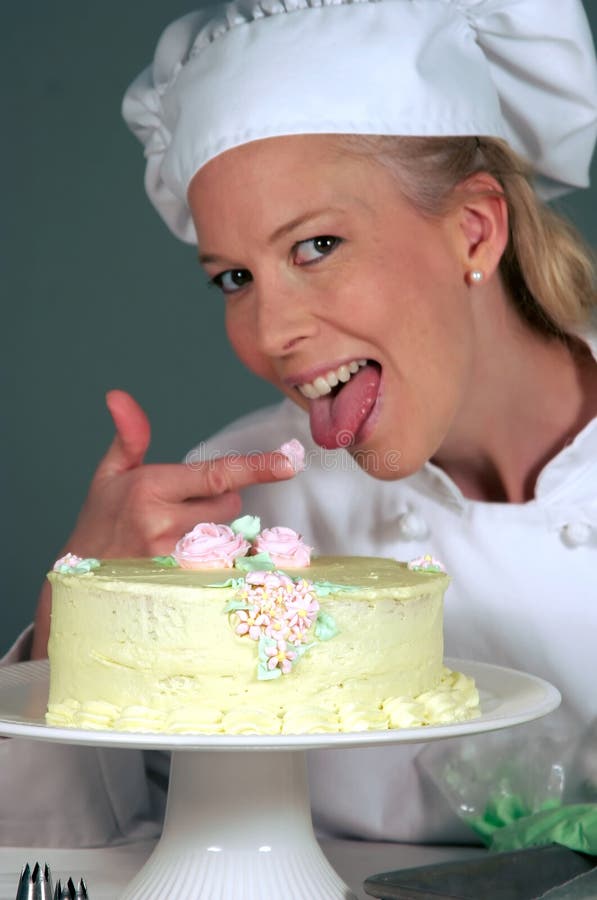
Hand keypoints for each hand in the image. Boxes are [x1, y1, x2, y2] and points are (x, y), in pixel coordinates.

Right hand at [31, 389, 296, 657]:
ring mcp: (173, 557)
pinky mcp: (180, 583)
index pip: (217, 474)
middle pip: (229, 503)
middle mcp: (164, 522)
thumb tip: (118, 396)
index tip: (289, 462)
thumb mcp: (110, 475)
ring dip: (212, 532)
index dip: (257, 467)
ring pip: (226, 534)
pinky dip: (212, 559)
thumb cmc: (100, 523)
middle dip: (216, 502)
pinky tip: (185, 561)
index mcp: (151, 487)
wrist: (79, 582)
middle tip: (180, 509)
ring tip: (173, 538)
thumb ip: (129, 436)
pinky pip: (220, 563)